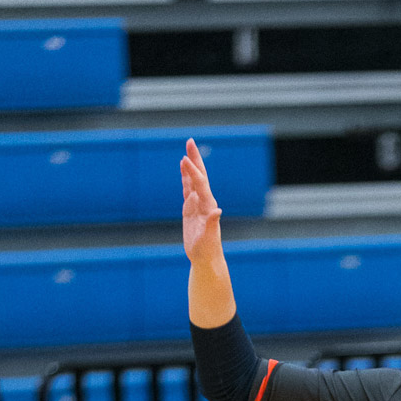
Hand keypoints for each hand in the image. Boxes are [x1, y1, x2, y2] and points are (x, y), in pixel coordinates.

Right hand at [181, 136, 222, 266]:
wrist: (206, 259)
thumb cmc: (207, 250)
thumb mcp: (208, 239)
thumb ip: (212, 224)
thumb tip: (217, 210)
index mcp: (208, 206)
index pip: (201, 185)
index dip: (193, 172)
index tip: (184, 160)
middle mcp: (204, 202)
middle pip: (200, 176)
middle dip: (195, 159)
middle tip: (190, 141)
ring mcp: (197, 205)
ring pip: (193, 180)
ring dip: (190, 166)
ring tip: (187, 150)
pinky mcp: (191, 210)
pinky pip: (187, 190)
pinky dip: (185, 178)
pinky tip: (183, 170)